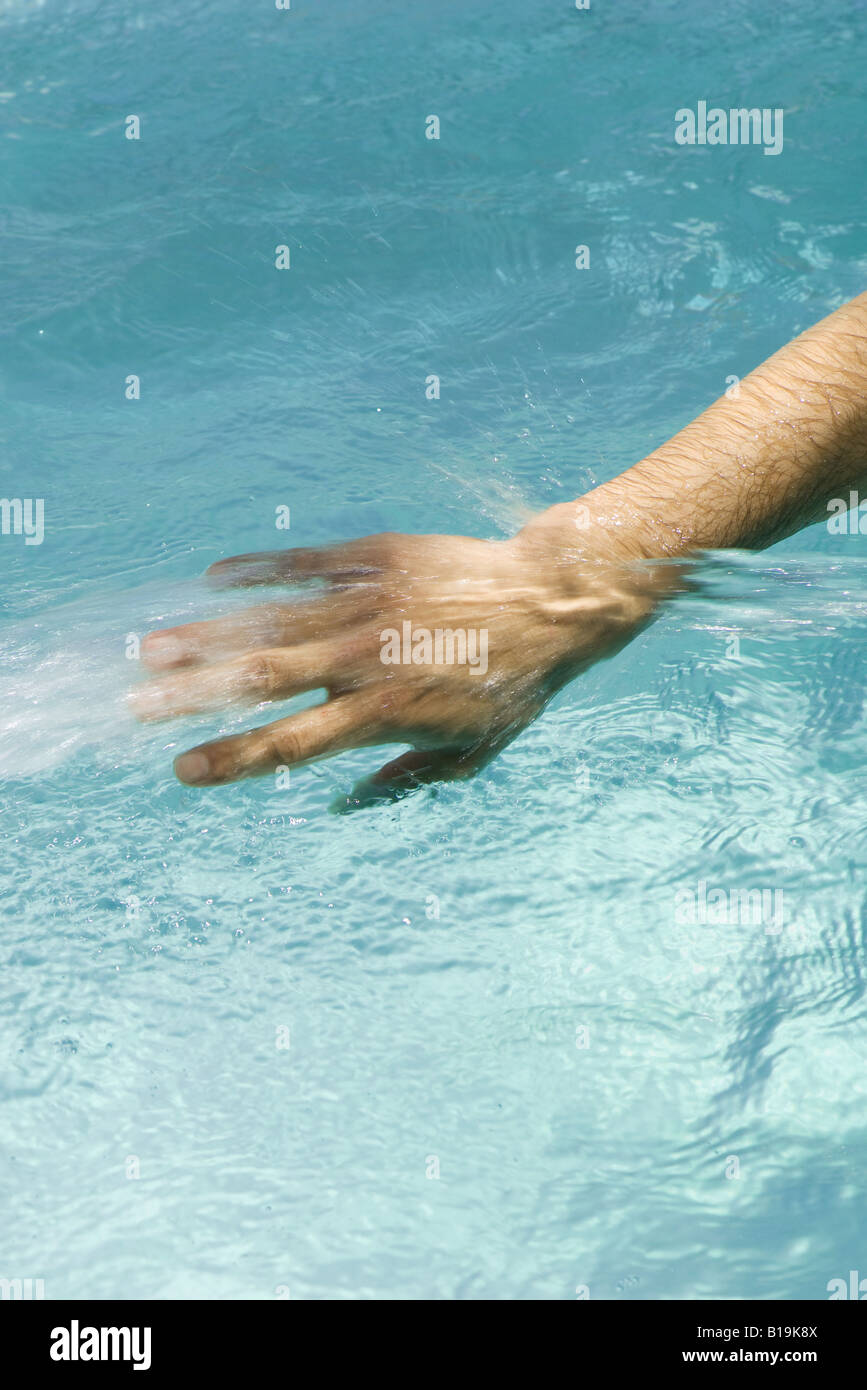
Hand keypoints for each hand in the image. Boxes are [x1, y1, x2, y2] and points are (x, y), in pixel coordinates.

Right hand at [129, 508, 655, 803]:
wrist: (555, 601)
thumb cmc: (512, 686)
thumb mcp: (469, 754)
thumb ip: (400, 782)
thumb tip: (338, 809)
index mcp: (382, 715)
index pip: (289, 745)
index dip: (231, 760)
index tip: (181, 770)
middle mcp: (364, 661)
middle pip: (261, 682)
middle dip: (193, 696)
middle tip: (135, 704)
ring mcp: (368, 605)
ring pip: (271, 622)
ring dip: (206, 634)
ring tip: (150, 645)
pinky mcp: (377, 558)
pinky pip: (306, 564)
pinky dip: (258, 570)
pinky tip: (214, 577)